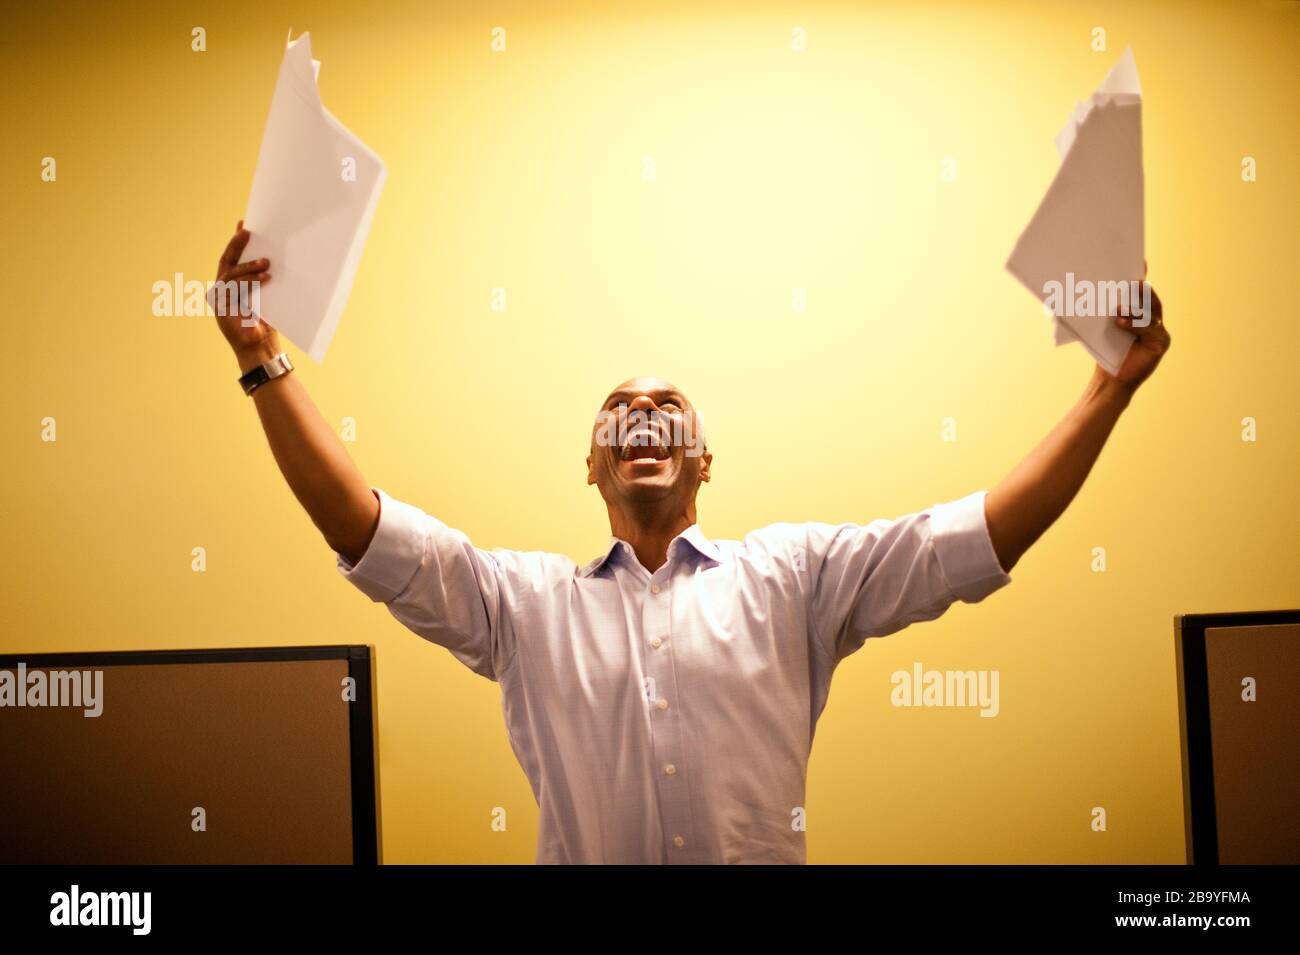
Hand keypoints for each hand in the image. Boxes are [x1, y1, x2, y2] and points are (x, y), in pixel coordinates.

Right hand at [212, 219, 278, 370]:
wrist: (260, 347)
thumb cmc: (265, 322)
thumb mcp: (265, 296)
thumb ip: (262, 279)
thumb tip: (274, 258)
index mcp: (230, 284)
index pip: (231, 258)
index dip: (236, 241)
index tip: (243, 224)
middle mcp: (222, 289)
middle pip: (227, 261)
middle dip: (237, 246)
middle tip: (248, 233)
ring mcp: (220, 298)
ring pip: (232, 275)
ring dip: (249, 267)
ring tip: (266, 262)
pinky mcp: (223, 308)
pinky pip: (236, 290)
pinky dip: (250, 283)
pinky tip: (265, 278)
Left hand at [1108, 264, 1169, 392]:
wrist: (1110, 379)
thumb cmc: (1105, 352)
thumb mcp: (1101, 328)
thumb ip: (1102, 312)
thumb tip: (1080, 293)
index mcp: (1140, 313)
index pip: (1141, 292)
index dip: (1141, 277)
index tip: (1138, 263)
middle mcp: (1153, 319)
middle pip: (1149, 299)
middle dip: (1139, 290)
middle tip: (1129, 282)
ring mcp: (1159, 331)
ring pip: (1149, 313)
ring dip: (1134, 309)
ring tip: (1117, 308)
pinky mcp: (1161, 343)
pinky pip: (1150, 329)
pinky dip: (1135, 324)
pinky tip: (1120, 322)